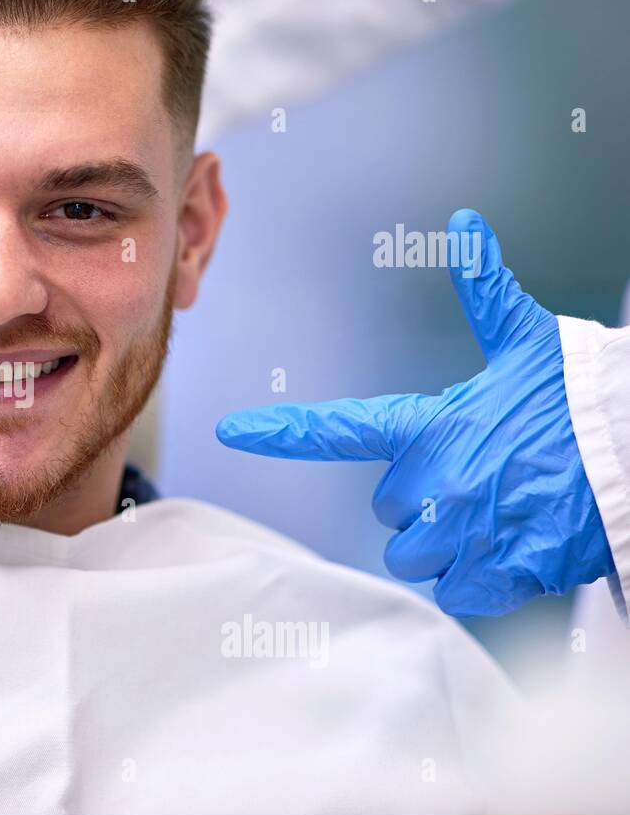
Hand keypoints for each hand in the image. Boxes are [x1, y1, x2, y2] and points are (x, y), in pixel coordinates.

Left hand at [216, 209, 613, 615]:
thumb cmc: (582, 393)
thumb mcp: (530, 339)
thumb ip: (487, 290)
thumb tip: (465, 222)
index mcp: (429, 424)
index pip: (337, 428)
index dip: (280, 431)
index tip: (231, 430)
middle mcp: (435, 479)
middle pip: (388, 510)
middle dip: (423, 501)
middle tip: (475, 476)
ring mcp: (466, 530)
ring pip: (415, 556)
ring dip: (447, 543)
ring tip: (495, 511)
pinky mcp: (501, 572)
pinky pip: (459, 592)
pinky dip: (481, 581)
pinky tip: (513, 548)